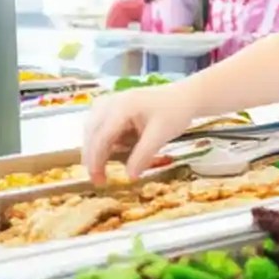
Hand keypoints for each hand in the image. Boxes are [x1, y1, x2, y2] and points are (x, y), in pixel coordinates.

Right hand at [83, 84, 198, 182]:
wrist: (186, 96)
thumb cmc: (175, 112)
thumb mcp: (160, 136)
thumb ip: (143, 156)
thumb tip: (129, 177)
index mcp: (121, 107)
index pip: (101, 138)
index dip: (96, 161)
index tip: (98, 181)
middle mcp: (111, 102)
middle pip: (92, 132)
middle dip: (92, 157)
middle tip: (99, 179)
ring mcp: (112, 101)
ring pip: (92, 128)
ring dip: (96, 147)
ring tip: (104, 166)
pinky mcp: (116, 105)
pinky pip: (101, 123)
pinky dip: (104, 138)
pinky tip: (116, 148)